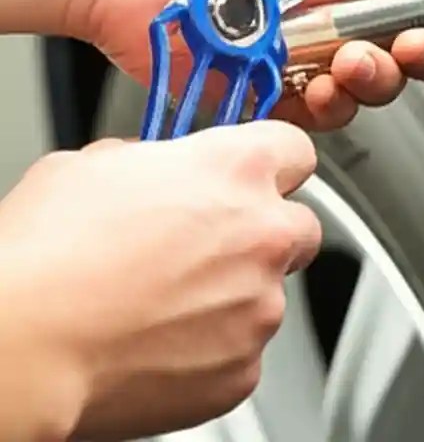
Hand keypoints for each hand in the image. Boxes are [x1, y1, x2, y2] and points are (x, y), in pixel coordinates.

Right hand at [0, 122, 320, 439]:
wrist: (26, 345)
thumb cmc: (44, 256)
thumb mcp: (91, 167)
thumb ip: (150, 163)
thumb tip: (157, 171)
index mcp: (236, 171)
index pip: (294, 150)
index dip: (273, 163)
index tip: (257, 176)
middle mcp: (263, 236)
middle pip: (300, 227)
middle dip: (263, 235)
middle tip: (208, 248)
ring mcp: (260, 307)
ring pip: (267, 295)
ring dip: (230, 297)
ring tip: (157, 305)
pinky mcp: (244, 369)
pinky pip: (240, 353)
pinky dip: (209, 351)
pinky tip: (155, 344)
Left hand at [64, 0, 423, 129]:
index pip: (412, 33)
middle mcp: (323, 32)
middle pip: (386, 76)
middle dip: (390, 69)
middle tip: (375, 52)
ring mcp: (288, 67)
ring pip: (348, 104)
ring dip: (351, 90)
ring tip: (332, 63)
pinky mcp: (251, 98)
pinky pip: (298, 123)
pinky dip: (308, 110)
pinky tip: (302, 86)